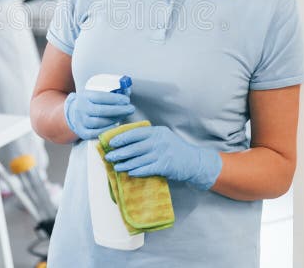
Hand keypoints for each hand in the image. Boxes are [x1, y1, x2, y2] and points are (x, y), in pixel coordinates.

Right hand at [63, 90, 134, 139]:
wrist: (74, 113)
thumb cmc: (90, 102)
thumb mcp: (95, 93)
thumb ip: (109, 93)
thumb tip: (126, 91)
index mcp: (85, 96)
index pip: (100, 96)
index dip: (115, 99)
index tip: (127, 100)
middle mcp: (81, 108)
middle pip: (101, 110)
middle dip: (119, 110)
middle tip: (131, 109)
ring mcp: (80, 121)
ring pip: (99, 123)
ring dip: (114, 120)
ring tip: (123, 116)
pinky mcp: (82, 132)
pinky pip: (95, 134)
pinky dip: (107, 130)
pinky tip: (115, 126)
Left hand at [104, 126, 221, 190]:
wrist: (194, 162)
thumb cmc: (176, 149)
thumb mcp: (164, 137)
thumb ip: (148, 137)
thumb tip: (126, 140)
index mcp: (157, 131)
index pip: (136, 133)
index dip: (122, 138)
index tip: (111, 143)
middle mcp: (160, 141)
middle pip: (135, 147)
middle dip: (120, 152)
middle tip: (108, 156)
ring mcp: (163, 153)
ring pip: (139, 159)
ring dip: (125, 163)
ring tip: (116, 166)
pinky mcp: (165, 166)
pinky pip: (147, 169)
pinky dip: (137, 171)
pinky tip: (129, 172)